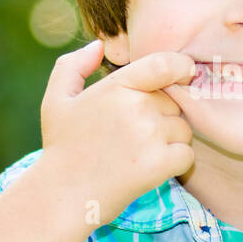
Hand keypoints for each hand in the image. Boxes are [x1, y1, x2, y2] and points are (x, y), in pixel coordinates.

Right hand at [39, 40, 196, 222]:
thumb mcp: (56, 100)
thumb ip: (73, 66)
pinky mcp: (159, 164)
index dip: (181, 66)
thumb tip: (98, 45)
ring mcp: (149, 135)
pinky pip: (186, 155)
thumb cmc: (61, 147)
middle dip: (164, 115)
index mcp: (116, 86)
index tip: (185, 74)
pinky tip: (151, 169)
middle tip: (136, 136)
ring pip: (183, 129)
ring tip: (139, 153)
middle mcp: (136, 106)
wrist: (62, 196)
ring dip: (171, 141)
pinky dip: (176, 163)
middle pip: (174, 102)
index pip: (164, 64)